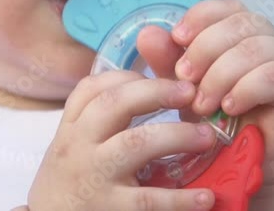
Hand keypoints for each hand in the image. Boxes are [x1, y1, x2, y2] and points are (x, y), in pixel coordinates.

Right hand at [25, 70, 217, 209]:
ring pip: (136, 143)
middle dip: (156, 92)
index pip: (93, 88)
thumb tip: (146, 93)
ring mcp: (95, 177)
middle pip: (114, 104)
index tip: (158, 78)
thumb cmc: (66, 185)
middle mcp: (79, 146)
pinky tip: (205, 196)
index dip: (128, 76)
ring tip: (206, 137)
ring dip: (177, 135)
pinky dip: (181, 199)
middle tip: (190, 92)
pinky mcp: (110, 209)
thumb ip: (96, 122)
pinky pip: (150, 200)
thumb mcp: (70, 148)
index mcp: (71, 129)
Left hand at [137, 0, 273, 184]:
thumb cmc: (225, 125)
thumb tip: (147, 33)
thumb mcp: (189, 91)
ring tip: (204, 104)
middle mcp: (271, 40)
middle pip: (239, 23)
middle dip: (204, 49)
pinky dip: (245, 89)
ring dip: (221, 75)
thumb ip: (169, 62)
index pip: (225, 7)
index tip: (177, 39)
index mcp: (245, 33)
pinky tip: (229, 108)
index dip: (200, 17)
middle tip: (184, 80)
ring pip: (254, 48)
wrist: (258, 166)